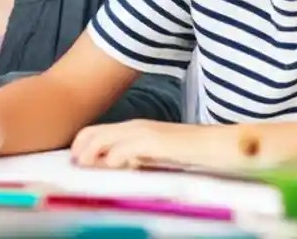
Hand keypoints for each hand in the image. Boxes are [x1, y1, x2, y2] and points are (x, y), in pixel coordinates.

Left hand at [70, 120, 241, 169]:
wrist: (221, 144)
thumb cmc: (192, 151)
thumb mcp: (156, 154)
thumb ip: (136, 156)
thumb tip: (115, 165)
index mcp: (133, 128)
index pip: (94, 132)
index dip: (79, 146)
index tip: (75, 163)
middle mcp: (134, 126)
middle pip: (91, 134)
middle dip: (78, 151)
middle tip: (75, 168)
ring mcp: (144, 132)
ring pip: (101, 140)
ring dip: (89, 156)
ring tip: (86, 170)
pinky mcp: (154, 142)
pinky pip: (122, 151)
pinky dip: (112, 160)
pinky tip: (113, 169)